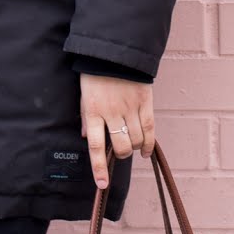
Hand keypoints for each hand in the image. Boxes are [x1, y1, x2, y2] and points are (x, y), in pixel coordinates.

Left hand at [78, 73, 154, 190]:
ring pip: (136, 140)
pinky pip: (150, 128)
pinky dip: (149, 143)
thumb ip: (86, 117)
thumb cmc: (96, 71)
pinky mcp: (144, 101)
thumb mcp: (84, 93)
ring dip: (135, 147)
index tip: (102, 184)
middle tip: (121, 150)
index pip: (96, 146)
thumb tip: (86, 138)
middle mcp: (112, 112)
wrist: (116, 49)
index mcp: (93, 110)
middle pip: (121, 146)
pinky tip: (146, 150)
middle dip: (122, 154)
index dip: (99, 168)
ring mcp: (130, 107)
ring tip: (132, 145)